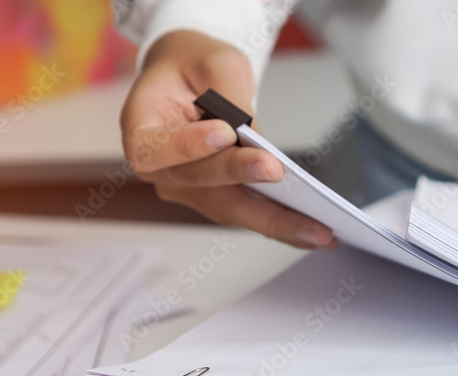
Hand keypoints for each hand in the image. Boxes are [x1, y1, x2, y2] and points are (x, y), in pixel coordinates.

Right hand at [121, 30, 336, 249]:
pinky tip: (312, 231)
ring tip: (317, 231)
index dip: (188, 146)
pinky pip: (246, 211)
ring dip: (275, 222)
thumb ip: (230, 98)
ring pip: (229, 209)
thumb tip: (255, 140)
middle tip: (279, 176)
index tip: (225, 133)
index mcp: (139, 125)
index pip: (155, 148)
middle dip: (244, 185)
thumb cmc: (194, 64)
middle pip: (200, 187)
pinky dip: (279, 222)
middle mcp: (160, 166)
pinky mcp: (215, 196)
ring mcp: (187, 187)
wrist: (191, 74)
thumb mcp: (214, 63)